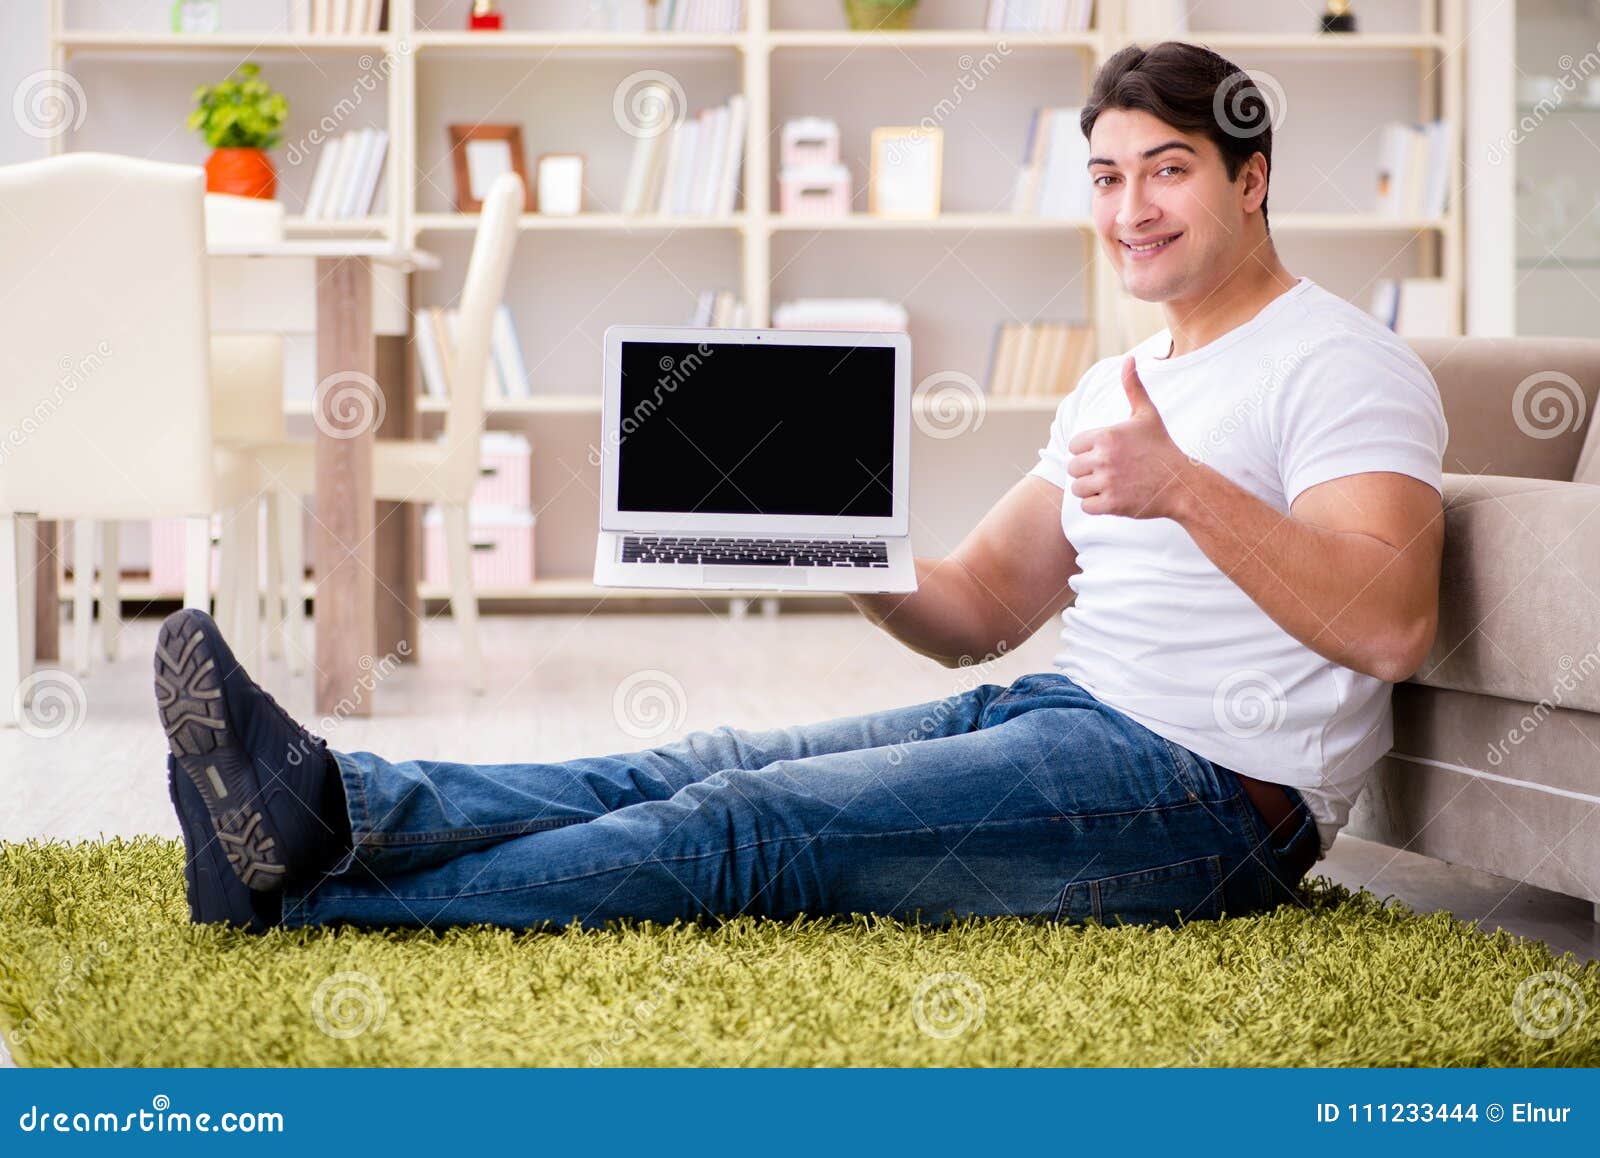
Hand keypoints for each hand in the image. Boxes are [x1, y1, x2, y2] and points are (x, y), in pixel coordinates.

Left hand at [1065, 357, 1194, 519]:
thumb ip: (1133, 386)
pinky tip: (1114, 497)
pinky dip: (1096, 505)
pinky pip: (1087, 506)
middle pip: (1073, 467)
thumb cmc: (1161, 447)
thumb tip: (1128, 358)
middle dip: (1087, 471)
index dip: (1088, 451)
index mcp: (1106, 435)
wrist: (1181, 483)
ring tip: (1112, 484)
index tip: (1107, 454)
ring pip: (1077, 488)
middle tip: (1110, 471)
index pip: (1074, 446)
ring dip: (1091, 489)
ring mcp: (1108, 482)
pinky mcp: (1112, 504)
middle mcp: (1104, 458)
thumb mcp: (1147, 415)